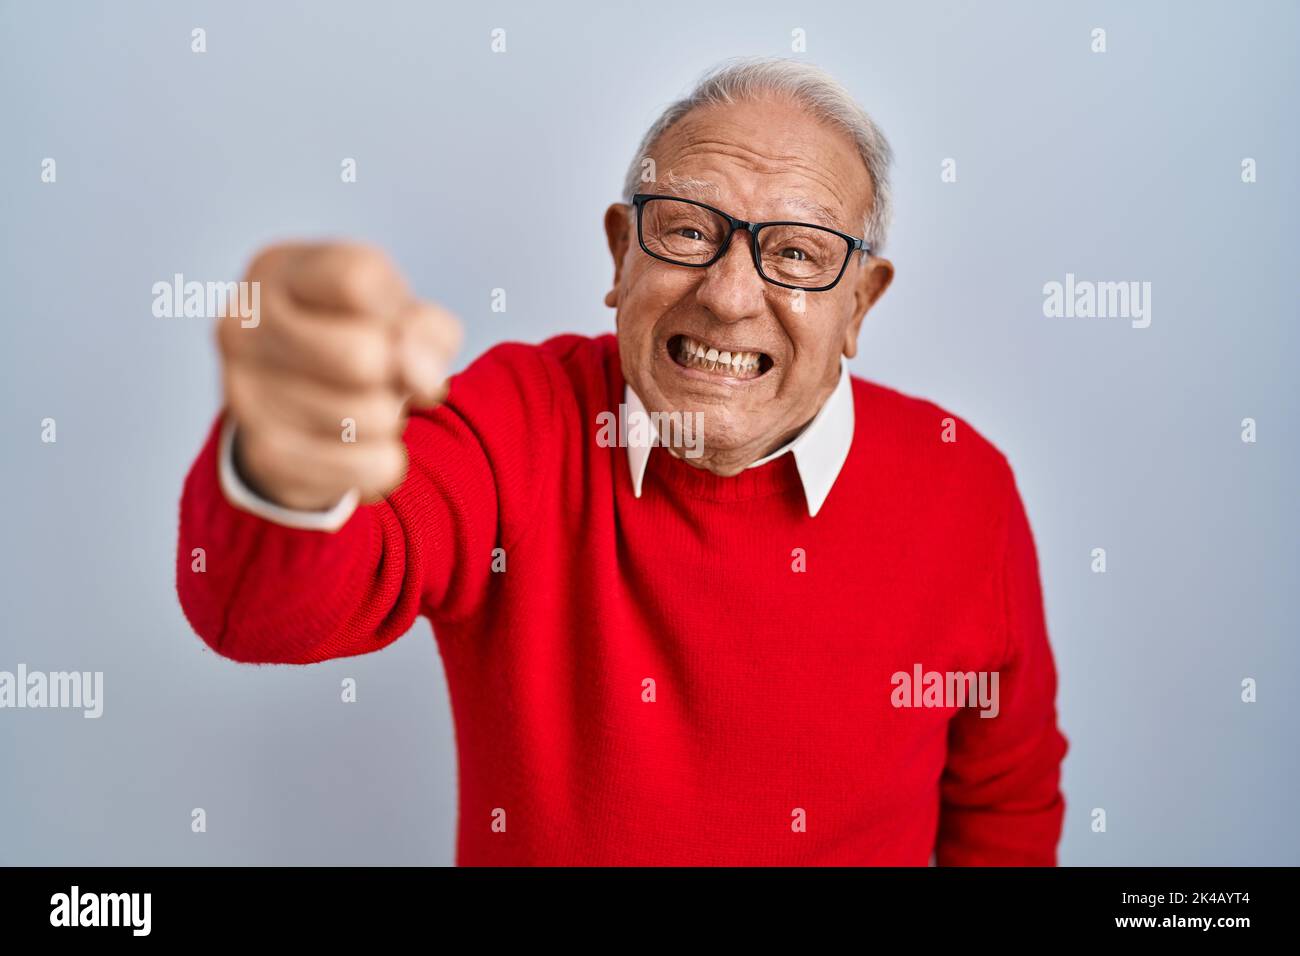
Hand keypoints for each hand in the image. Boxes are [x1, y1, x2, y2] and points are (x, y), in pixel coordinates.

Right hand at [216, 242, 462, 510]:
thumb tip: (423, 377)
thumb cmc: (356, 340)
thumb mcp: (401, 316)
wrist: (295, 410)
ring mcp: (244, 393)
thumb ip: (428, 332)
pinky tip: (363, 447)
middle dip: (397, 373)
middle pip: (362, 356)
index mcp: (279, 270)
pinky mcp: (262, 455)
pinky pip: (367, 467)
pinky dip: (384, 461)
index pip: (358, 279)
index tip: (392, 323)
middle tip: (386, 375)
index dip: (398, 311)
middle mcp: (244, 326)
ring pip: (370, 417)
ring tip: (368, 407)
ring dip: (392, 419)